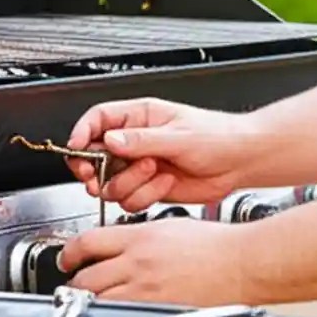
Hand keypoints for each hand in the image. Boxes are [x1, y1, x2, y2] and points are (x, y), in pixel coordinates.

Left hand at [59, 218, 250, 306]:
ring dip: (89, 299)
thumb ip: (140, 236)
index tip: (68, 257)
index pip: (88, 241)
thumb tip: (120, 245)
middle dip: (74, 280)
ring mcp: (145, 290)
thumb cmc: (216, 245)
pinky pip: (119, 312)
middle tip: (75, 281)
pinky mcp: (155, 309)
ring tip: (91, 298)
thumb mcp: (171, 226)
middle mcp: (138, 263)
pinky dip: (111, 310)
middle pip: (85, 276)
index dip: (69, 252)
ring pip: (97, 299)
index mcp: (141, 237)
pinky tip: (117, 307)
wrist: (240, 263)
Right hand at [65, 97, 253, 211]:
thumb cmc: (218, 137)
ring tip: (153, 172)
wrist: (240, 162)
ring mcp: (141, 166)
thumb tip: (110, 140)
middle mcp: (136, 141)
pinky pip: (129, 199)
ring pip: (111, 182)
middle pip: (94, 155)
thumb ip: (142, 140)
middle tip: (97, 177)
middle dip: (94, 169)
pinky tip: (164, 184)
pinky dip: (143, 197)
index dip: (82, 132)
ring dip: (128, 183)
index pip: (99, 119)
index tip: (77, 148)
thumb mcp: (179, 136)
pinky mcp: (149, 187)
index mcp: (141, 117)